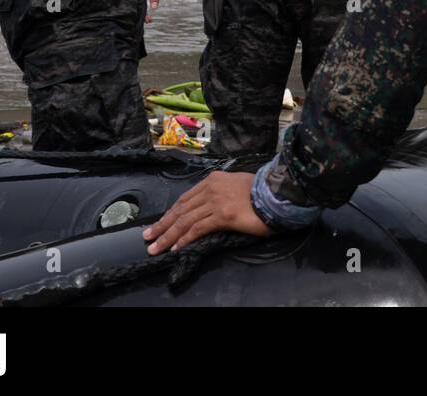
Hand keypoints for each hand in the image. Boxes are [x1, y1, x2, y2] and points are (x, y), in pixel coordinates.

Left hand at [143, 171, 269, 254]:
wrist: (278, 193)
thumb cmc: (261, 192)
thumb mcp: (236, 185)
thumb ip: (221, 192)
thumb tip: (209, 207)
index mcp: (213, 179)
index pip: (185, 198)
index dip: (170, 213)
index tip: (160, 224)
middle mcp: (211, 188)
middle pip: (180, 209)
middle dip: (162, 225)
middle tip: (148, 237)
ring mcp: (216, 201)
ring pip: (185, 220)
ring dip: (167, 236)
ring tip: (155, 247)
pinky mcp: (223, 215)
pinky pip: (197, 228)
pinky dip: (184, 239)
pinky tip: (176, 247)